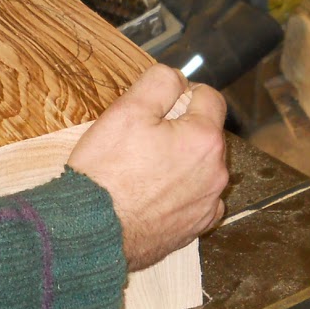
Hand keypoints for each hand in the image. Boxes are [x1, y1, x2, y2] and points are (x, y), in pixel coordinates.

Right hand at [67, 65, 228, 269]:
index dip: (184, 93)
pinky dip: (179, 193)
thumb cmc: (107, 172)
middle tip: (142, 137)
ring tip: (142, 169)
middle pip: (205, 134)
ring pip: (200, 168)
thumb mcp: (127, 110)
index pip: (210, 98)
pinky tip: (152, 195)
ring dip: (180, 162)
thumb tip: (176, 77)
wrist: (93, 230)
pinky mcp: (194, 228)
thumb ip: (159, 83)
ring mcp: (207, 203)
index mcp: (204, 139)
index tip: (161, 103)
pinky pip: (195, 199)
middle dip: (181, 130)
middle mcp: (216, 172)